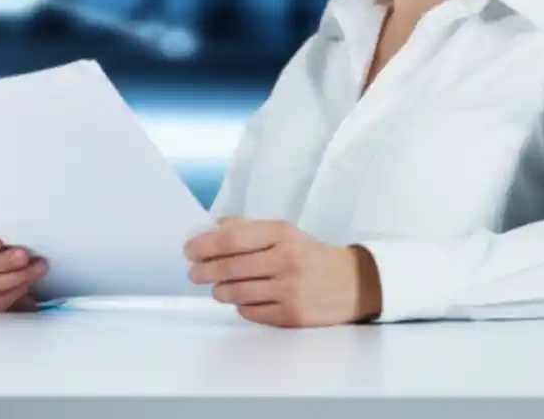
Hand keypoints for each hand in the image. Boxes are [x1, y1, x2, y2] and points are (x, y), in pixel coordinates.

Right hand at [0, 228, 47, 311]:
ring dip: (15, 276)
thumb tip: (22, 220)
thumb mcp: (14, 232)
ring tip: (38, 267)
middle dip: (2, 261)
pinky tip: (29, 282)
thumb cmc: (18, 243)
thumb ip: (10, 229)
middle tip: (23, 255)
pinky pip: (0, 301)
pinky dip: (17, 291)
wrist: (31, 267)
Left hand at [183, 217, 382, 327]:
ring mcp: (291, 290)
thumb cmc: (309, 255)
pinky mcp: (293, 316)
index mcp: (282, 234)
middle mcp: (286, 260)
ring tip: (218, 288)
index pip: (231, 239)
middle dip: (204, 271)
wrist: (355, 283)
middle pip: (229, 268)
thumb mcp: (284, 232)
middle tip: (194, 273)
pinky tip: (245, 299)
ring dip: (220, 291)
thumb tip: (208, 228)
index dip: (203, 245)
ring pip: (236, 293)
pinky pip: (251, 312)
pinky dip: (241, 306)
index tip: (189, 250)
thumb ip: (247, 228)